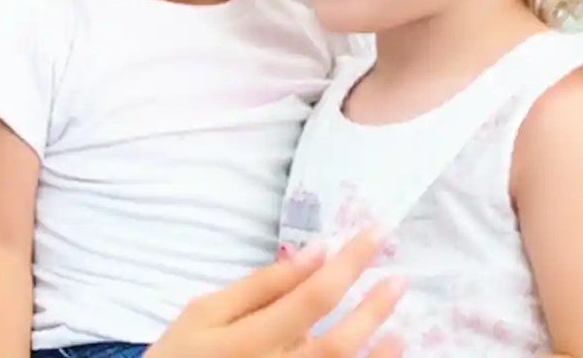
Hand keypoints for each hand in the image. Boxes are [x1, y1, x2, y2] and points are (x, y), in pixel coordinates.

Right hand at [145, 230, 404, 356]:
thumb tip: (312, 252)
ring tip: (401, 324)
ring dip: (380, 351)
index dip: (348, 265)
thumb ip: (260, 285)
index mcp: (249, 340)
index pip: (312, 297)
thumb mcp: (204, 311)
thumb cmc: (181, 352)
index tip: (372, 236)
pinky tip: (380, 353)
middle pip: (339, 343)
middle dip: (374, 308)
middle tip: (399, 277)